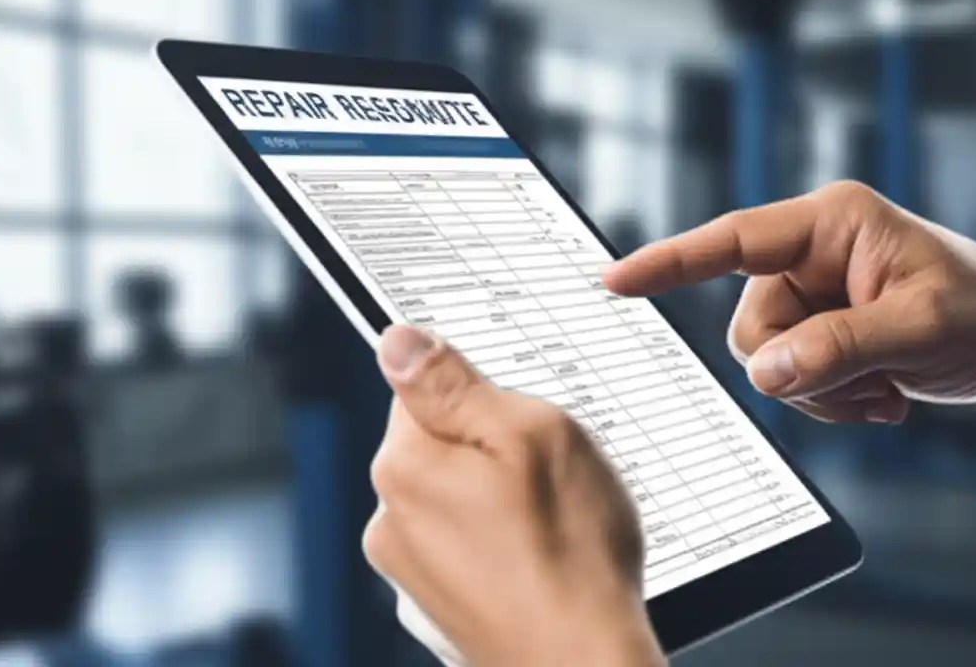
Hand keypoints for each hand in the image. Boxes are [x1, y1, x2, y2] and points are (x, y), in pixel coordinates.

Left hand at [364, 325, 665, 666]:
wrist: (583, 666)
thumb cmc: (571, 556)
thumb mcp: (531, 434)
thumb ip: (455, 383)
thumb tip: (398, 341)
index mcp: (404, 465)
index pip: (422, 387)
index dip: (480, 390)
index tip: (518, 413)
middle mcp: (392, 520)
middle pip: (441, 444)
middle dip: (495, 446)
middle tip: (549, 471)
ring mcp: (412, 571)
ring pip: (460, 496)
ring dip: (502, 497)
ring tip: (553, 522)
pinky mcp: (439, 606)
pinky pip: (470, 546)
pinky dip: (503, 543)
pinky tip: (543, 558)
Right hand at [605, 180, 975, 436]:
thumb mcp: (922, 329)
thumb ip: (841, 347)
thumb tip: (765, 373)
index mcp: (831, 224)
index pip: (734, 240)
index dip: (670, 262)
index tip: (614, 281)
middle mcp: (811, 253)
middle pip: (751, 324)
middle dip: (801, 368)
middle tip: (868, 385)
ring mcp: (813, 293)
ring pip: (767, 360)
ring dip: (821, 391)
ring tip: (885, 390)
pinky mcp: (820, 329)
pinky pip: (789, 377)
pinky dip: (831, 399)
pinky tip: (884, 393)